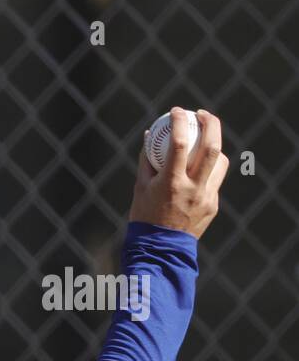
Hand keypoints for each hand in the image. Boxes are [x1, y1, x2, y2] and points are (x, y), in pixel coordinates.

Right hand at [129, 107, 228, 238]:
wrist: (159, 249)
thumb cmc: (144, 217)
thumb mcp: (140, 188)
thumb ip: (146, 160)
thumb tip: (151, 135)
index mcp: (171, 183)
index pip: (178, 144)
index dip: (179, 122)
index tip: (177, 111)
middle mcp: (193, 188)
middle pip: (212, 147)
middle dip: (211, 124)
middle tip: (203, 114)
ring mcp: (207, 197)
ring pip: (220, 162)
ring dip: (213, 147)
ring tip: (203, 143)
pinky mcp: (213, 205)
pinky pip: (215, 180)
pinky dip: (208, 170)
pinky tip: (199, 169)